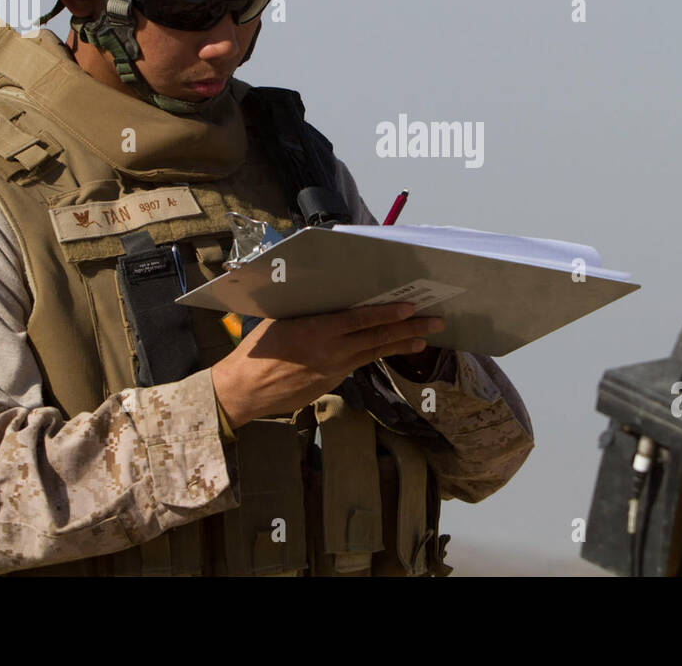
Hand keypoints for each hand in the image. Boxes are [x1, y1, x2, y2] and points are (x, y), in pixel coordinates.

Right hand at [210, 302, 445, 429]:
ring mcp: (334, 370)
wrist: (245, 391)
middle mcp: (331, 351)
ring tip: (424, 340)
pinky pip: (360, 364)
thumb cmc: (258, 350)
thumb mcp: (280, 319)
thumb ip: (308, 308)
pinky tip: (393, 350)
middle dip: (409, 329)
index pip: (359, 320)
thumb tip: (327, 290)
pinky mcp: (332, 383)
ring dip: (401, 345)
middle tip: (435, 322)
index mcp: (317, 330)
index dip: (387, 314)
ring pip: (374, 354)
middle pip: (377, 338)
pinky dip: (379, 356)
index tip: (410, 308)